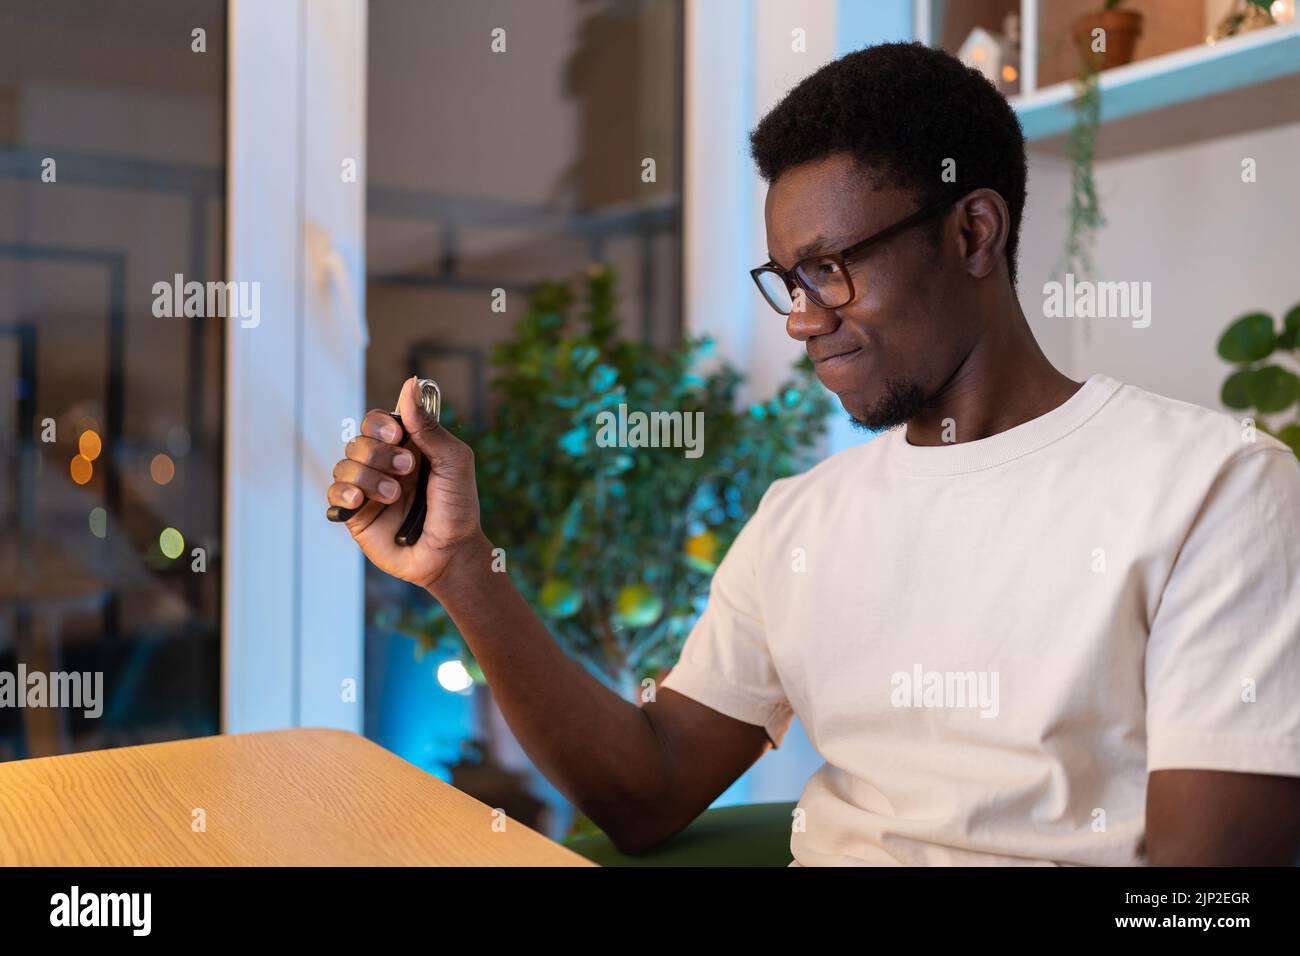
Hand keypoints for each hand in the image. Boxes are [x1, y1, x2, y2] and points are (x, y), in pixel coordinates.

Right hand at [327, 376, 484, 589]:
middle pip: (358, 440)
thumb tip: (409, 384)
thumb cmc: (457, 507)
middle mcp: (383, 464)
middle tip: (407, 470)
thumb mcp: (453, 462)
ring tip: (395, 496)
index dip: (379, 424)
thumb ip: (429, 427)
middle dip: (380, 453)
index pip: (377, 421)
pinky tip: (361, 502)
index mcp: (406, 447)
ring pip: (345, 465)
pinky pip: (334, 493)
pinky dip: (345, 493)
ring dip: (369, 477)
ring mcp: (368, 488)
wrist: (450, 553)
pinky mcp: (356, 514)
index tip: (398, 435)